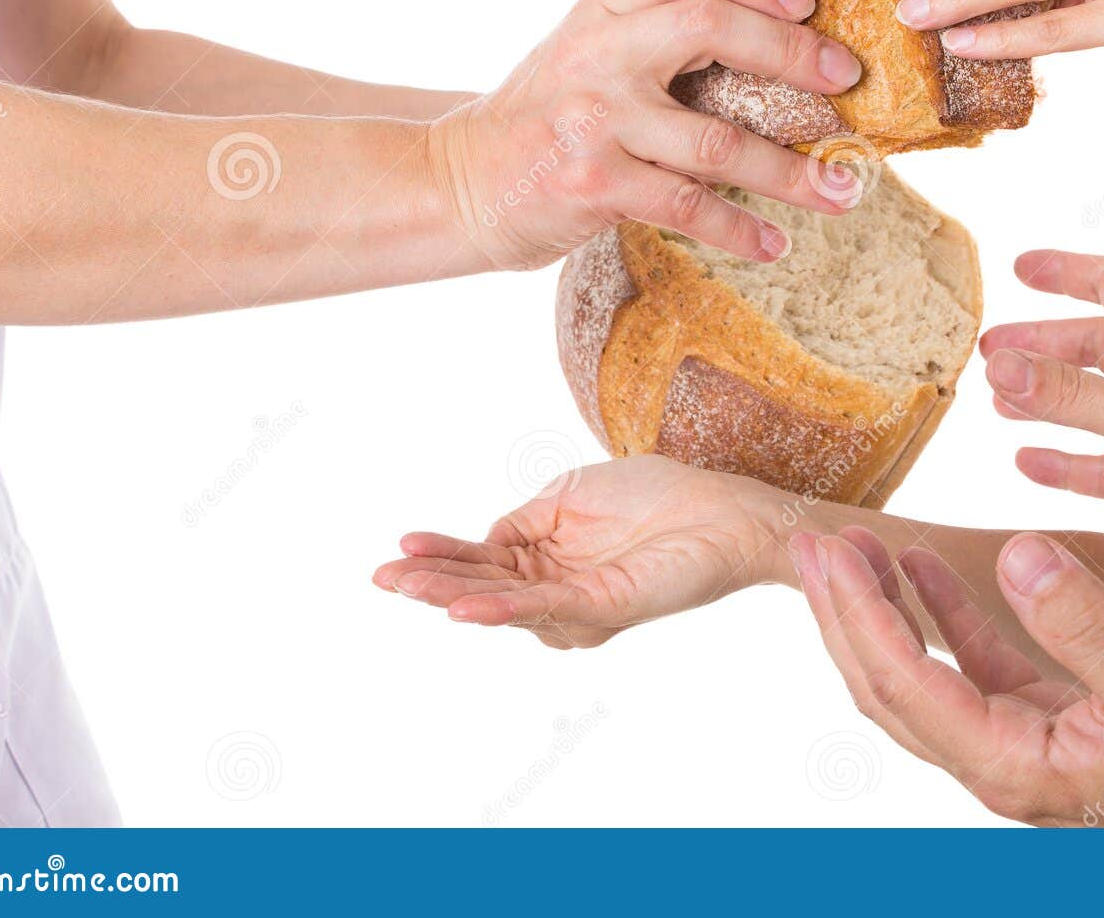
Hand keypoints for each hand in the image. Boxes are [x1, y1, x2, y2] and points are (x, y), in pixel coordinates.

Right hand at [371, 455, 790, 647]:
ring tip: (408, 585)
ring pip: (504, 603)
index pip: (483, 560)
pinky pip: (545, 610)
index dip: (441, 554)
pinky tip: (464, 607)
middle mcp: (558, 588)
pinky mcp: (604, 608)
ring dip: (453, 594)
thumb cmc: (658, 495)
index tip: (398, 546)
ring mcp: (579, 603)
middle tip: (382, 576)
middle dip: (431, 581)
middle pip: (483, 587)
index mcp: (549, 558)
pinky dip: (503, 609)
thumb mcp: (571, 494)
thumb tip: (482, 543)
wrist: (721, 507)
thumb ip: (524, 520)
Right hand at [431, 0, 865, 271]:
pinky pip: (686, 206)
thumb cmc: (542, 120)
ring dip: (790, 172)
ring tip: (844, 191)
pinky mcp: (591, 184)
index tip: (806, 2)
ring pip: (714, 140)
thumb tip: (769, 38)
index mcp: (600, 11)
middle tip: (847, 83)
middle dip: (791, 55)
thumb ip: (650, 34)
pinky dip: (739, 229)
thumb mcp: (584, 53)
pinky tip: (773, 244)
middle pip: (709, 28)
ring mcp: (593, 119)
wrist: (458, 182)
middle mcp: (597, 53)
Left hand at [793, 528, 1103, 826]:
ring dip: (877, 610)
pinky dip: (936, 616)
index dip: (859, 615)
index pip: (905, 685)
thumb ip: (1086, 627)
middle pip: (886, 685)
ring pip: (915, 675)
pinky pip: (966, 666)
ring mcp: (1010, 742)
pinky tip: (917, 569)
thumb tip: (1017, 557)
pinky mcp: (1035, 720)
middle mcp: (994, 761)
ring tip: (846, 546)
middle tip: (810, 542)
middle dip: (842, 612)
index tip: (828, 552)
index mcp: (1010, 765)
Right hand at [977, 249, 1103, 576]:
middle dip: (1043, 344)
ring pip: (1094, 403)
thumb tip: (998, 366)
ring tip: (999, 403)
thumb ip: (1064, 392)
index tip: (1020, 268)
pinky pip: (1103, 463)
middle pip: (1094, 344)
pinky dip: (1066, 462)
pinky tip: (1029, 463)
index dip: (1065, 271)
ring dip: (1049, 401)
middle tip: (991, 350)